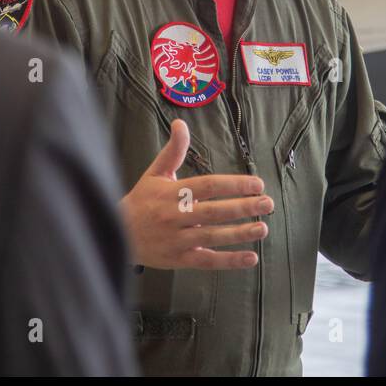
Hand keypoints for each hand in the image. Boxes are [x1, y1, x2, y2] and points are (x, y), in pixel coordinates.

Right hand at [120, 119, 273, 269]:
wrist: (118, 234)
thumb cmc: (141, 201)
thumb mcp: (155, 173)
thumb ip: (173, 150)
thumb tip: (181, 123)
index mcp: (172, 192)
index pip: (208, 186)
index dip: (234, 185)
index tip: (257, 184)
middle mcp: (175, 216)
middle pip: (214, 211)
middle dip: (243, 207)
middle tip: (267, 203)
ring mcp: (177, 240)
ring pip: (213, 237)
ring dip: (240, 233)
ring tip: (263, 227)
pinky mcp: (179, 260)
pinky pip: (208, 261)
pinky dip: (230, 261)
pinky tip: (251, 257)